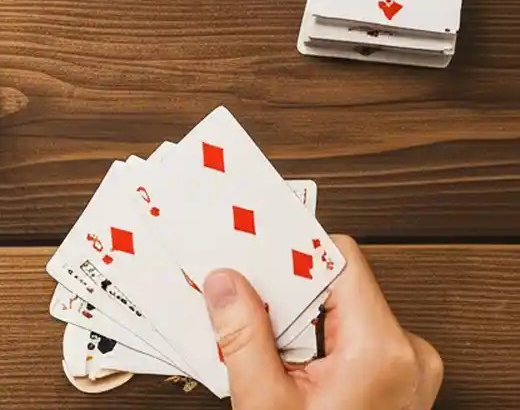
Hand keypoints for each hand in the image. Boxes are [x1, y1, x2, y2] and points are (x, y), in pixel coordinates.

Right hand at [204, 235, 442, 409]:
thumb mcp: (265, 402)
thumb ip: (242, 336)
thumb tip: (225, 283)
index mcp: (381, 350)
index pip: (339, 259)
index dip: (289, 248)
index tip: (250, 243)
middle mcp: (408, 353)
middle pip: (338, 284)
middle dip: (285, 289)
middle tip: (239, 295)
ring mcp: (411, 367)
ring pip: (344, 309)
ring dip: (298, 316)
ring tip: (261, 342)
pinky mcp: (402, 378)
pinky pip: (354, 334)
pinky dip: (316, 338)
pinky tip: (284, 359)